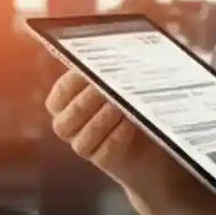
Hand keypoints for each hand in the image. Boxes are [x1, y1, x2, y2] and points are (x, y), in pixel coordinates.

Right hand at [44, 71, 173, 191]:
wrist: (152, 141)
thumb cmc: (134, 103)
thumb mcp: (124, 84)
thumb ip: (115, 70)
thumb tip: (119, 53)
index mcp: (65, 101)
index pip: (63, 90)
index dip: (76, 80)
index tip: (93, 69)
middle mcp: (68, 124)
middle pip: (72, 113)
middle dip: (92, 99)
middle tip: (111, 86)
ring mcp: (83, 144)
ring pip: (85, 135)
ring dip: (105, 118)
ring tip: (123, 105)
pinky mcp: (101, 161)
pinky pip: (104, 152)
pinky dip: (117, 138)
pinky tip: (130, 125)